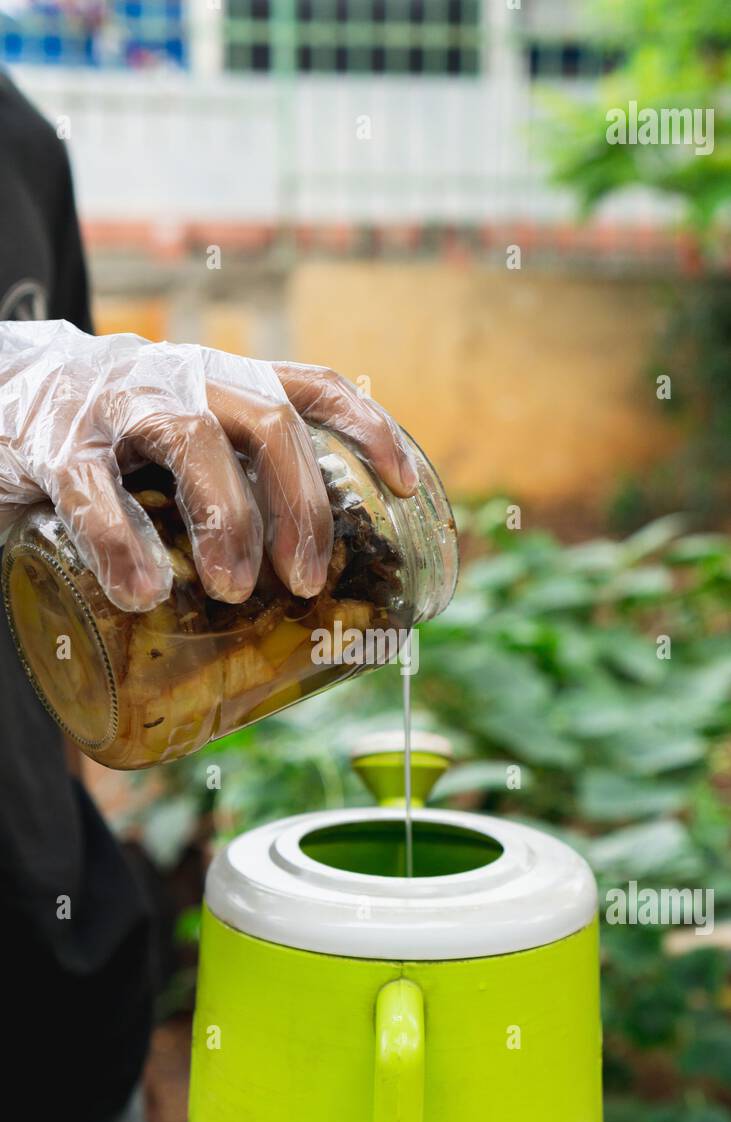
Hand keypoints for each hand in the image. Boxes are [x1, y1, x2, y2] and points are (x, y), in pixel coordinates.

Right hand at [0, 320, 418, 610]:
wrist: (6, 390)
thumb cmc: (113, 435)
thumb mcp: (181, 436)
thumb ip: (228, 483)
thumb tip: (291, 592)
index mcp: (224, 382)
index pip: (313, 386)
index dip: (367, 429)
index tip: (405, 485)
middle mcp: (185, 379)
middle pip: (269, 425)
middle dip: (300, 506)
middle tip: (306, 580)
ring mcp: (122, 402)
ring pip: (193, 443)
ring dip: (226, 520)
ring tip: (236, 591)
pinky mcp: (60, 438)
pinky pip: (95, 488)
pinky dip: (120, 542)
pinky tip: (140, 593)